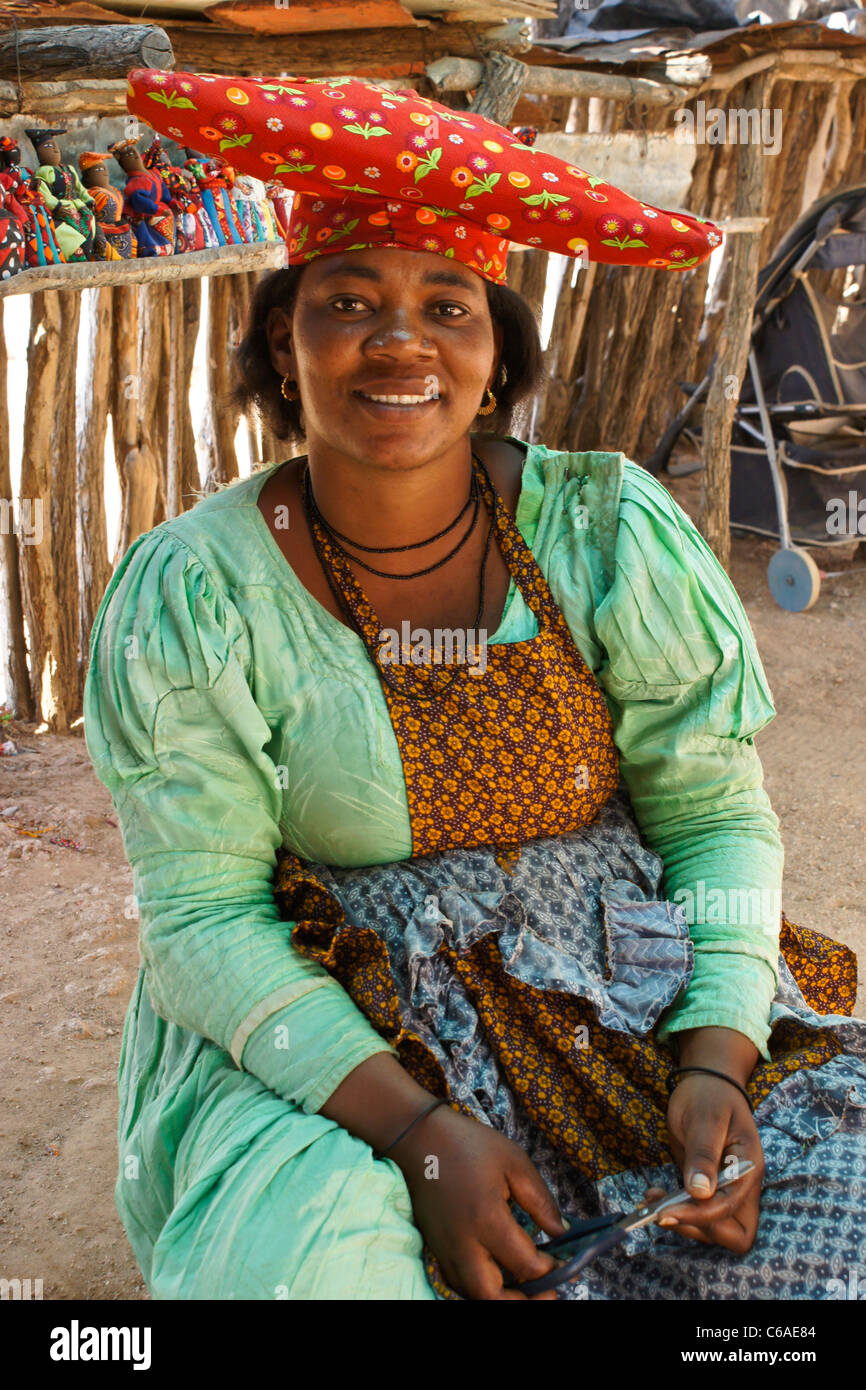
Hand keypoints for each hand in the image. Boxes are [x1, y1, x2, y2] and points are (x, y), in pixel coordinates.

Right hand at [393, 1105, 566, 1299]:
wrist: (420, 1139)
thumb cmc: (470, 1145)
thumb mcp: (514, 1162)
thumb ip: (540, 1200)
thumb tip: (561, 1233)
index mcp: (487, 1219)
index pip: (525, 1264)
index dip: (550, 1270)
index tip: (565, 1261)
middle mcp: (463, 1244)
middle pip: (491, 1296)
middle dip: (523, 1301)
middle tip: (547, 1292)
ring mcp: (445, 1249)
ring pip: (472, 1294)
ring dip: (500, 1297)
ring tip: (524, 1289)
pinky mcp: (435, 1248)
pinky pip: (458, 1282)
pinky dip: (479, 1288)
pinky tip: (497, 1276)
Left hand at [654, 1073, 763, 1251]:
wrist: (706, 1082)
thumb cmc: (710, 1095)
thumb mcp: (706, 1118)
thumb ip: (704, 1154)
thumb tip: (700, 1193)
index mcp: (748, 1169)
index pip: (730, 1209)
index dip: (700, 1215)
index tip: (667, 1210)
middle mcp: (741, 1186)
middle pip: (734, 1233)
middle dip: (698, 1230)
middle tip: (663, 1213)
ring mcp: (725, 1189)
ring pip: (713, 1228)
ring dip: (682, 1223)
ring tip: (650, 1203)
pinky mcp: (706, 1188)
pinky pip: (696, 1212)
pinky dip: (676, 1212)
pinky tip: (652, 1197)